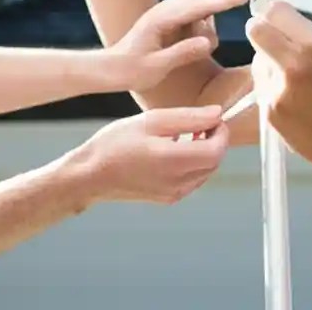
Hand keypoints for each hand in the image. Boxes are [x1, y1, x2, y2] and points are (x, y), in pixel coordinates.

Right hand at [67, 105, 229, 204]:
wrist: (90, 175)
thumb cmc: (115, 143)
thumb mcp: (151, 121)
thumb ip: (188, 117)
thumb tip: (217, 114)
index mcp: (174, 161)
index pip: (217, 150)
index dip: (221, 132)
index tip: (212, 118)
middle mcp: (178, 182)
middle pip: (214, 162)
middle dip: (214, 141)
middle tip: (200, 123)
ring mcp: (174, 193)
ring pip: (205, 172)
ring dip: (204, 153)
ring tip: (185, 134)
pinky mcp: (168, 198)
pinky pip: (192, 180)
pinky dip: (192, 164)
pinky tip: (173, 150)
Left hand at [101, 0, 247, 92]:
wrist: (110, 69)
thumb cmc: (130, 70)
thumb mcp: (158, 66)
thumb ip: (182, 53)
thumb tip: (208, 41)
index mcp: (161, 20)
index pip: (198, 6)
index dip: (222, 2)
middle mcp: (162, 11)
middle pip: (199, 3)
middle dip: (214, 14)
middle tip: (208, 42)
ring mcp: (162, 13)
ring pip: (194, 7)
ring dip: (202, 22)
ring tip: (194, 46)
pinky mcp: (163, 19)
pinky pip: (187, 12)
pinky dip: (196, 20)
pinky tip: (192, 36)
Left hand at [246, 1, 311, 177]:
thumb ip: (307, 36)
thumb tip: (278, 21)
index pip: (276, 10)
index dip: (275, 14)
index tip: (278, 21)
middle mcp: (295, 64)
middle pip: (256, 30)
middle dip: (261, 32)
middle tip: (270, 41)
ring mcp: (278, 89)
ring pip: (257, 61)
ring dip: (268, 64)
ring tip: (293, 81)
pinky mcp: (269, 111)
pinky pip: (262, 87)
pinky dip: (272, 89)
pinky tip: (293, 101)